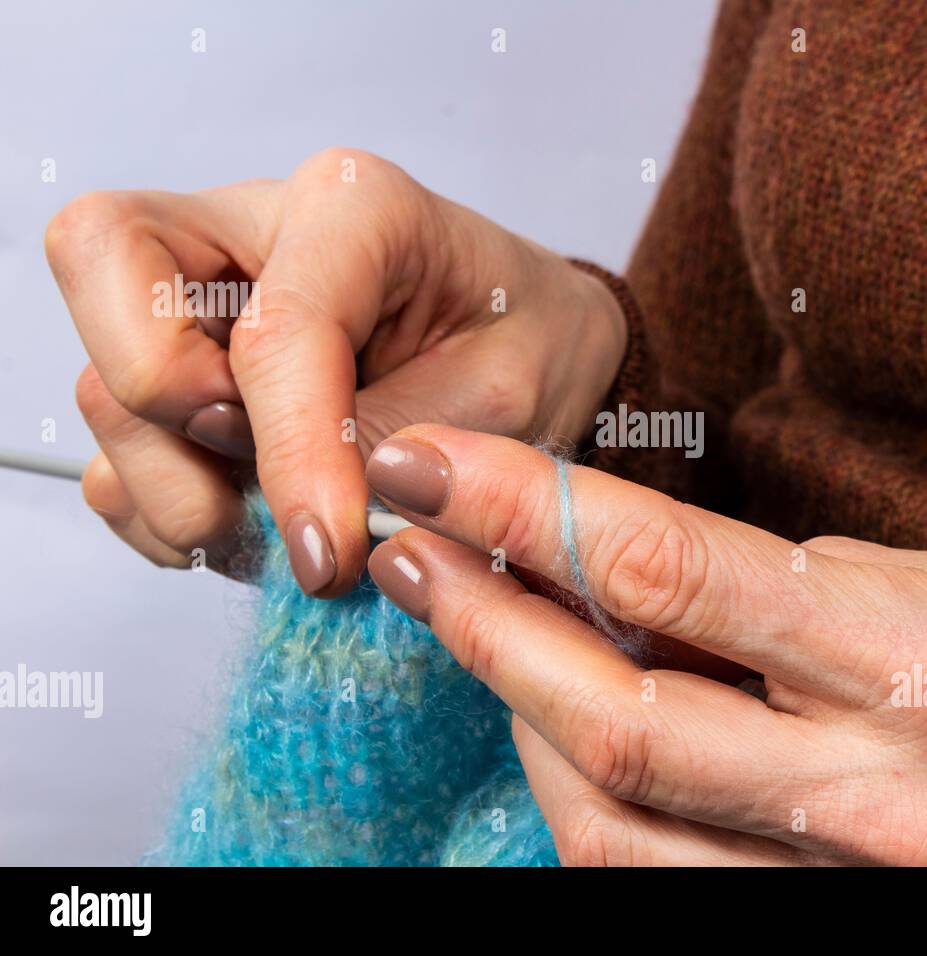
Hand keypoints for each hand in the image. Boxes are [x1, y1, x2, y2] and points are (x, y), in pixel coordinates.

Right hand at [45, 148, 624, 592]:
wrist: (533, 344)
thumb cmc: (529, 343)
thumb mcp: (505, 397)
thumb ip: (395, 445)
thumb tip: (292, 517)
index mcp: (353, 205)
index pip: (275, 325)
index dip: (291, 449)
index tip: (329, 552)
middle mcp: (252, 230)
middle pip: (101, 260)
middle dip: (163, 407)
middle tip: (259, 495)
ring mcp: (202, 295)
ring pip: (101, 376)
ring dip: (171, 486)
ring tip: (278, 538)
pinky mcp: (184, 365)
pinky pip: (116, 444)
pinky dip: (163, 510)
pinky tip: (250, 532)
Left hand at [363, 423, 926, 864]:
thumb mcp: (914, 572)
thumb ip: (748, 584)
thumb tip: (584, 566)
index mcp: (913, 659)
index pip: (668, 571)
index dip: (522, 505)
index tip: (427, 463)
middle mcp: (873, 794)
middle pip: (613, 722)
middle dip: (481, 623)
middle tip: (405, 546)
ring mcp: (841, 881)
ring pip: (609, 823)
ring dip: (517, 714)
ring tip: (482, 624)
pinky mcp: (812, 920)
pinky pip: (644, 874)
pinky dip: (578, 792)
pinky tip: (561, 723)